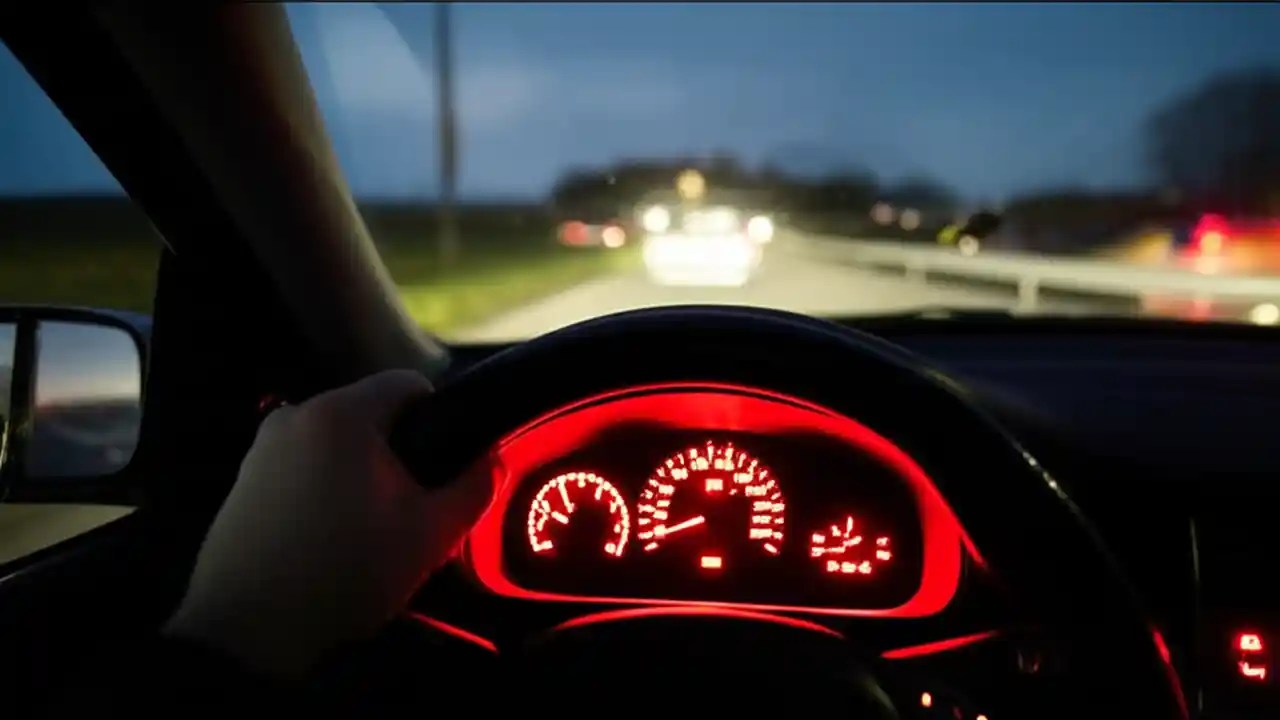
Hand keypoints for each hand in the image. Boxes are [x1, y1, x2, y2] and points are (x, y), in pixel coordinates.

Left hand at [164, 370, 497, 676]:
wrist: (248, 630)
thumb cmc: (347, 569)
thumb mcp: (430, 535)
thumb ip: (473, 488)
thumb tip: (493, 459)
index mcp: (342, 412)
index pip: (409, 384)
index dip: (442, 420)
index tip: (447, 468)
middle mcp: (296, 413)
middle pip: (370, 415)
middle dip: (398, 453)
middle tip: (413, 507)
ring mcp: (261, 447)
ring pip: (335, 444)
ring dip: (359, 474)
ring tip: (369, 530)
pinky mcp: (241, 481)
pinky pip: (302, 468)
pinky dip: (323, 490)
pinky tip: (328, 539)